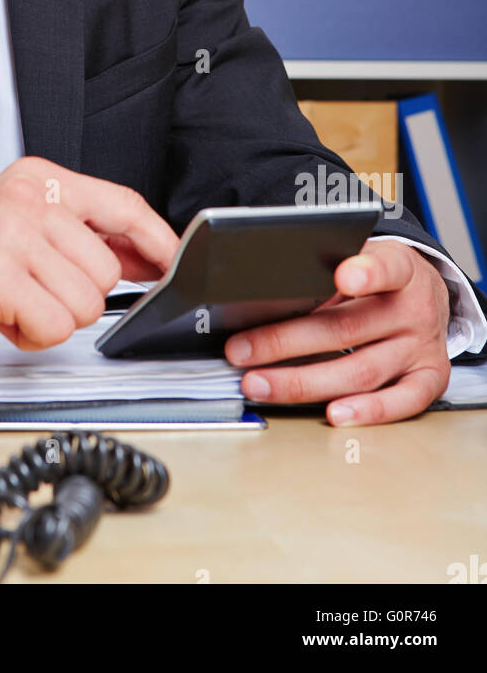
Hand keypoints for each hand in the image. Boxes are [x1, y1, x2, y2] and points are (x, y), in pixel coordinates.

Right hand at [0, 156, 178, 363]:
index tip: (175, 261)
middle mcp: (26, 197)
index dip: (156, 238)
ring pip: (85, 302)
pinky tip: (0, 316)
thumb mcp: (23, 232)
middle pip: (107, 268)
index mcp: (36, 179)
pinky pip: (53, 326)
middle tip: (31, 291)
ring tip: (12, 301)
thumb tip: (146, 256)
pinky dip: (31, 335)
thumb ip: (83, 237)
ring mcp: (10, 233)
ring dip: (52, 318)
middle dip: (76, 297)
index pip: (121, 203)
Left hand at [223, 240, 451, 424]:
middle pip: (347, 328)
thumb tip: (263, 298)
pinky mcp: (430, 378)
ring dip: (303, 382)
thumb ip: (325, 273)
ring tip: (261, 384)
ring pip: (361, 371)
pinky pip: (400, 402)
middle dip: (285, 342)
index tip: (343, 276)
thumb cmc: (381, 277)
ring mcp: (422, 346)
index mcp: (400, 268)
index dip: (366, 272)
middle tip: (242, 350)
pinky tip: (332, 413)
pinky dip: (366, 411)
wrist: (425, 294)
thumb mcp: (359, 258)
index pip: (386, 267)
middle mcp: (414, 309)